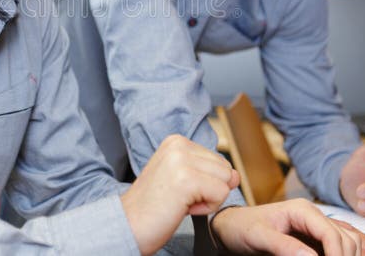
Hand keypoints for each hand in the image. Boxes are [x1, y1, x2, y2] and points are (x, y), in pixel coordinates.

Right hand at [120, 135, 238, 254]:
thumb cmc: (153, 206)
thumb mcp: (182, 179)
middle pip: (225, 169)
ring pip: (225, 181)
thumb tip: (236, 175)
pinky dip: (205, 209)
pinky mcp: (187, 179)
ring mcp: (182, 160)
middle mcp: (178, 144)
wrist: (128, 224)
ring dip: (207, 199)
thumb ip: (208, 172)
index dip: (204, 182)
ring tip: (179, 201)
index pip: (218, 160)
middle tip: (178, 197)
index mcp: (176, 141)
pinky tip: (181, 208)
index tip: (177, 189)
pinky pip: (220, 194)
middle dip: (208, 189)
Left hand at [211, 199, 364, 255]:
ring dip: (359, 254)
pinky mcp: (317, 238)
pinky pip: (345, 243)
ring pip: (350, 241)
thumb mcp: (258, 237)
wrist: (231, 226)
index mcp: (302, 210)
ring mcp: (317, 226)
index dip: (338, 255)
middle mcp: (314, 216)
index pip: (331, 232)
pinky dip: (361, 250)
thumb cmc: (242, 227)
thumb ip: (284, 246)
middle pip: (346, 238)